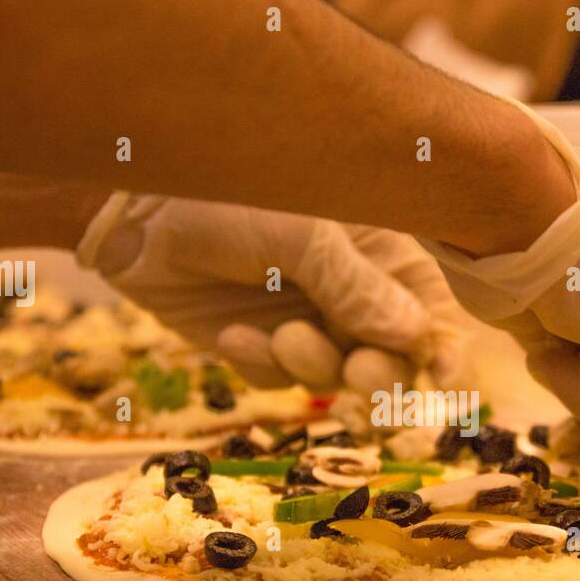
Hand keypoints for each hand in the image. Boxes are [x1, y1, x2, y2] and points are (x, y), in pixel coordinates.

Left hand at [76, 194, 469, 391]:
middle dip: (379, 374)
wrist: (135, 213)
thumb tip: (417, 338)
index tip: (439, 379)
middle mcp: (352, 297)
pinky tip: (232, 335)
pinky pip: (280, 381)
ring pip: (335, 379)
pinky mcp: (260, 348)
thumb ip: (357, 289)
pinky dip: (261, 366)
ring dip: (312, 366)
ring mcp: (307, 324)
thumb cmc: (230, 199)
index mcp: (382, 257)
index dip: (444, 352)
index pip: (434, 315)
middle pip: (393, 362)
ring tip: (280, 336)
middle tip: (358, 372)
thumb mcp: (303, 237)